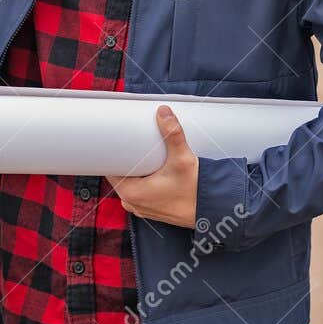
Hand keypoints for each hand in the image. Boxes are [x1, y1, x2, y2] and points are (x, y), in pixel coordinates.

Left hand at [111, 106, 198, 228]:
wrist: (212, 209)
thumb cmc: (195, 191)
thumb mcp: (182, 158)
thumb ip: (172, 134)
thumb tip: (164, 113)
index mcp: (131, 193)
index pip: (110, 170)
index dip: (113, 155)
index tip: (117, 142)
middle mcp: (133, 203)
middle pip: (121, 176)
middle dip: (128, 161)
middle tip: (137, 144)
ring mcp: (142, 208)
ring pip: (131, 184)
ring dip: (137, 172)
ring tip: (148, 157)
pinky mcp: (153, 210)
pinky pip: (141, 192)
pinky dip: (145, 182)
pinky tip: (154, 172)